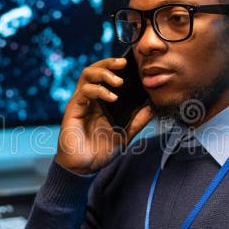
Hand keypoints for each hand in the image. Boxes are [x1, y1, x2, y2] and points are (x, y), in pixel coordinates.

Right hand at [55, 56, 152, 174]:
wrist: (85, 166)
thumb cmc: (101, 149)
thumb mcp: (126, 132)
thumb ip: (138, 120)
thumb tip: (153, 107)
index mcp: (100, 99)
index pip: (106, 74)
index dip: (116, 66)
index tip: (132, 63)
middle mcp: (89, 97)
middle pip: (95, 69)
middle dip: (109, 62)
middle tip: (124, 63)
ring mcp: (81, 101)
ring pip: (87, 74)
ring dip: (104, 73)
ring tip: (119, 82)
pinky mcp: (74, 108)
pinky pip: (84, 91)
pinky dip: (99, 90)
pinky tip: (112, 97)